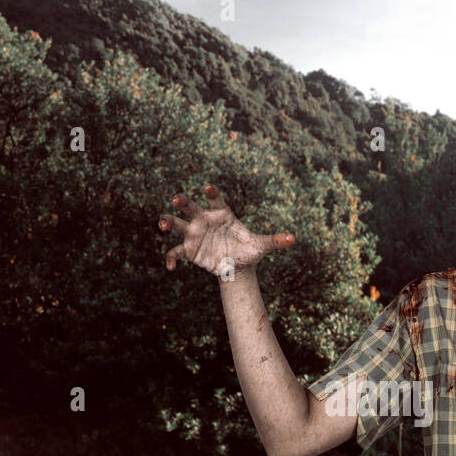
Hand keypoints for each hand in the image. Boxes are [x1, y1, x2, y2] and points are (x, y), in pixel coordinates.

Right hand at [158, 183, 294, 276]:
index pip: (216, 199)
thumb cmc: (248, 250)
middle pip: (190, 207)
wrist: (237, 266)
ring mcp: (194, 234)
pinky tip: (170, 269)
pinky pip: (175, 252)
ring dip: (167, 222)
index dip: (212, 193)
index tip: (208, 187)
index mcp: (222, 213)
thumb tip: (294, 239)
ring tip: (162, 224)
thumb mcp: (261, 245)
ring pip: (176, 224)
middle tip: (177, 199)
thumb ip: (275, 240)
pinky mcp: (189, 250)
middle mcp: (205, 220)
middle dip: (182, 202)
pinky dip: (170, 259)